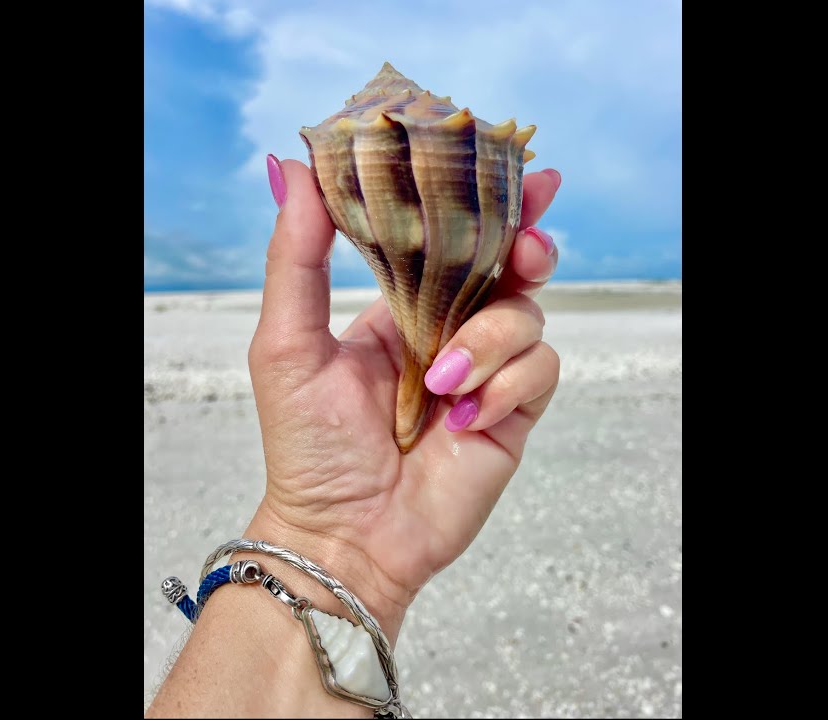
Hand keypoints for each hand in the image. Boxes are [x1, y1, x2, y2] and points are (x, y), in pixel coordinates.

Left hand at [245, 155, 561, 634]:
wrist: (344, 537)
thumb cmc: (307, 448)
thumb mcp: (287, 343)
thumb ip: (296, 257)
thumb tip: (290, 168)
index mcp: (402, 308)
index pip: (452, 240)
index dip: (486, 203)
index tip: (515, 169)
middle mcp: (450, 333)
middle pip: (509, 268)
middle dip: (525, 248)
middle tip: (525, 248)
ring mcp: (486, 374)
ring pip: (527, 317)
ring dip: (490, 341)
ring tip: (440, 383)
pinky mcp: (513, 415)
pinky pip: (539, 373)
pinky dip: (505, 387)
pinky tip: (463, 419)